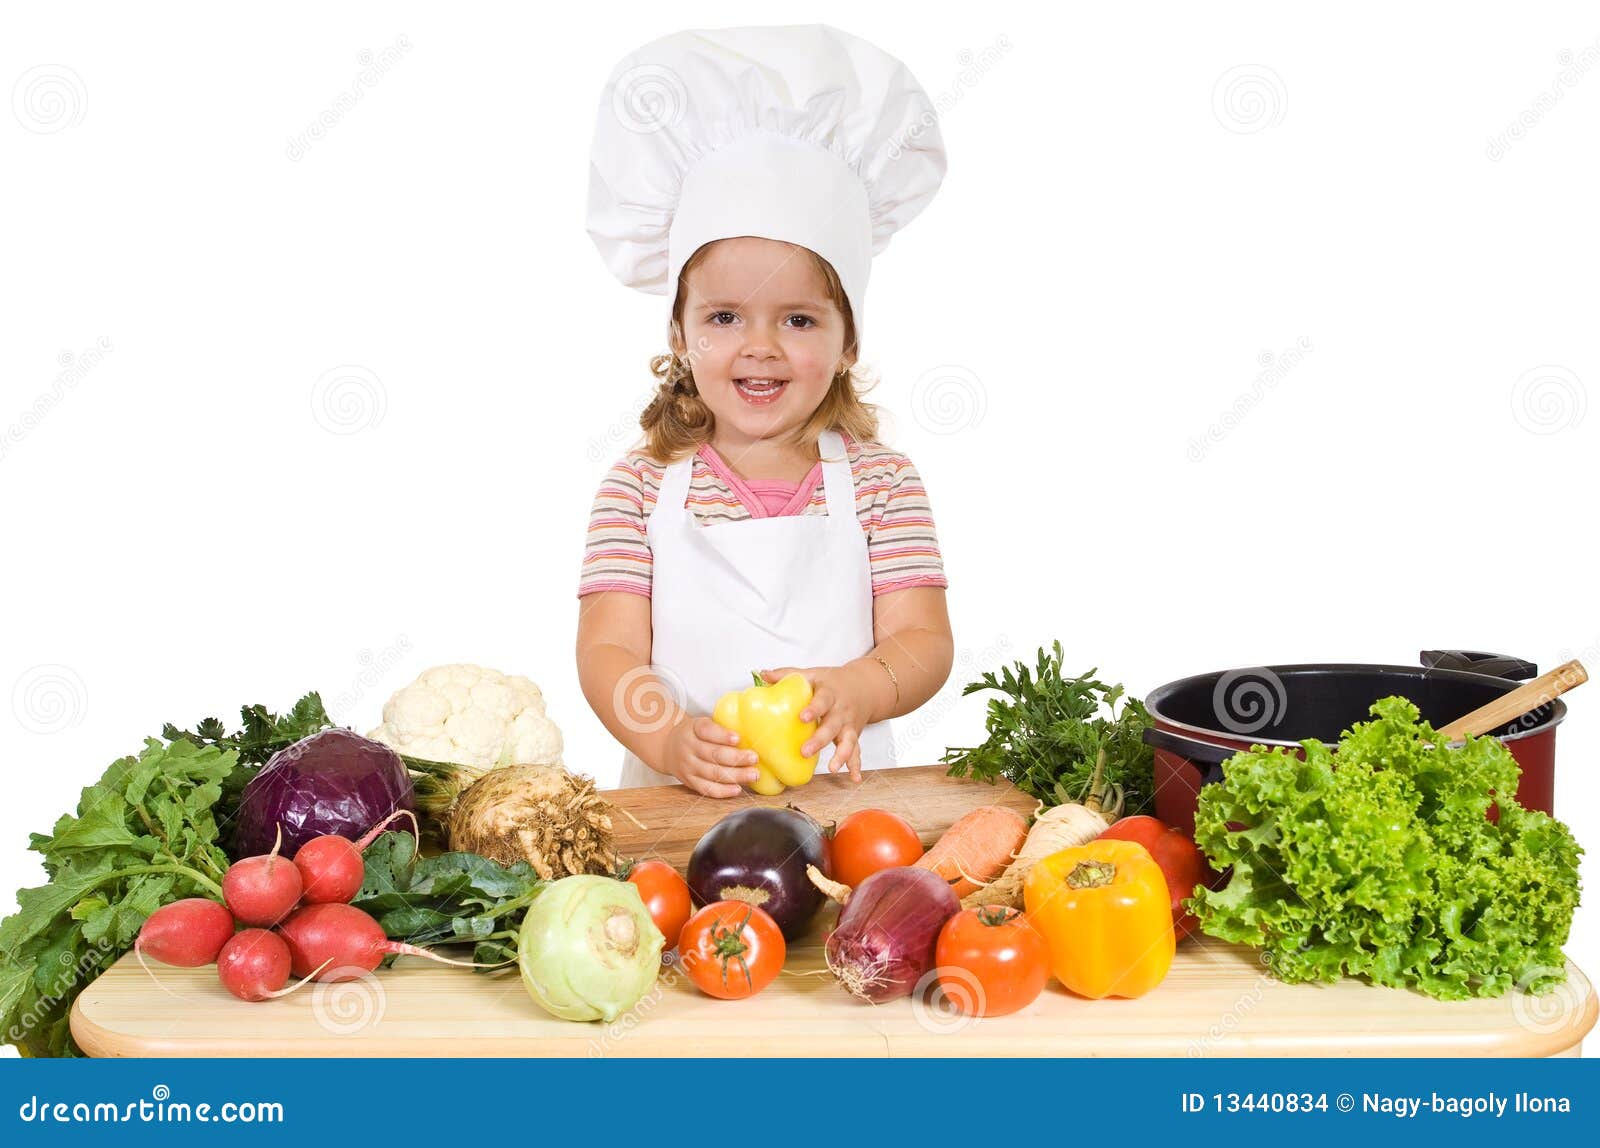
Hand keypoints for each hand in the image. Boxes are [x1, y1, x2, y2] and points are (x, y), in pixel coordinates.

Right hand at [661, 715, 760, 798]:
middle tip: (754, 758)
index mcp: (694, 728)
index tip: (737, 738)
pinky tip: (737, 789)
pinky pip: (706, 788)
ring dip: (736, 775)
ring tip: (753, 775)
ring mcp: (688, 766)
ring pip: (713, 773)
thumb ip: (721, 728)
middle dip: (736, 757)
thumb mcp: (702, 723)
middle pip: (713, 754)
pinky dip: (723, 791)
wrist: (668, 747)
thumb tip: (753, 733)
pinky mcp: (689, 781)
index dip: (722, 735)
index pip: (707, 730)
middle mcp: (688, 747)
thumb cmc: (695, 734)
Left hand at [758, 663, 884, 782]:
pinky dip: (856, 765)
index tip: (802, 717)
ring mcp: (849, 724)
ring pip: (848, 740)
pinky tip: (854, 778)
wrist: (864, 686)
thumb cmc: (831, 682)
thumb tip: (762, 673)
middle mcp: (841, 710)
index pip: (822, 700)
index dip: (814, 709)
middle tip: (805, 751)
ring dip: (842, 755)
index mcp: (829, 693)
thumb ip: (787, 674)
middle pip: (832, 725)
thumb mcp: (812, 674)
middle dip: (820, 739)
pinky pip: (857, 751)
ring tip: (833, 768)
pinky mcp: (854, 735)